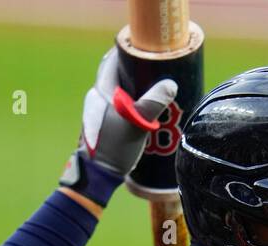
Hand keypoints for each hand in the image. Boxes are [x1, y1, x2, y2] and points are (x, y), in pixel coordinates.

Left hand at [59, 47, 178, 205]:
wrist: (97, 175)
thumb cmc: (113, 147)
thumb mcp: (137, 123)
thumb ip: (153, 102)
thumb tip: (170, 84)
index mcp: (102, 91)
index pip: (112, 61)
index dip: (128, 52)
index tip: (146, 49)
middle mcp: (98, 97)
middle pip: (118, 75)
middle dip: (136, 71)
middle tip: (157, 70)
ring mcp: (99, 111)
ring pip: (119, 91)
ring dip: (136, 88)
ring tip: (156, 89)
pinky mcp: (104, 124)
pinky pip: (120, 105)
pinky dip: (132, 102)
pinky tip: (146, 110)